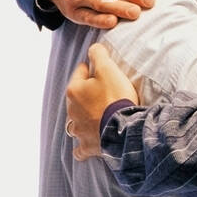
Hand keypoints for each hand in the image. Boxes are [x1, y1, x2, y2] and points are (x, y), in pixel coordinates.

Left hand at [65, 43, 139, 159]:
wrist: (124, 128)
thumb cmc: (116, 98)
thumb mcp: (109, 70)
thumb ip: (99, 55)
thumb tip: (93, 48)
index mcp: (74, 90)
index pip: (81, 72)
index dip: (94, 70)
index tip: (106, 73)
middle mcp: (71, 111)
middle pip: (78, 97)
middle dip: (88, 94)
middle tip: (106, 94)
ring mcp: (78, 130)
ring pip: (76, 122)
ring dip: (84, 119)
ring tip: (98, 117)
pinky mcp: (87, 146)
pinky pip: (80, 148)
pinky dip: (82, 146)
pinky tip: (87, 144)